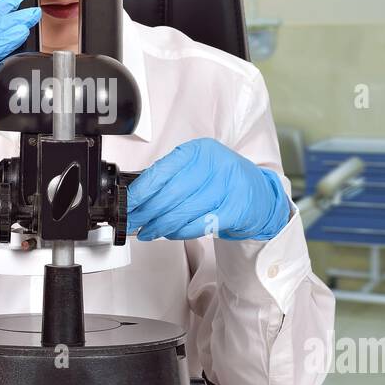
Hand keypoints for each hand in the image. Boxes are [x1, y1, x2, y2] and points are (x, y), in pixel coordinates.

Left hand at [126, 138, 289, 240]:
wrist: (258, 196)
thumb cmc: (221, 181)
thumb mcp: (197, 168)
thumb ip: (170, 177)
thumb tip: (136, 196)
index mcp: (199, 150)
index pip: (162, 170)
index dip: (140, 191)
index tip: (126, 203)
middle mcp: (215, 165)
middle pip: (170, 193)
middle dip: (146, 211)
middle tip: (132, 221)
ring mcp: (227, 187)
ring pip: (182, 211)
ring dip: (159, 225)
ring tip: (147, 231)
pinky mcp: (235, 210)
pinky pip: (198, 225)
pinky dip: (179, 232)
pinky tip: (169, 233)